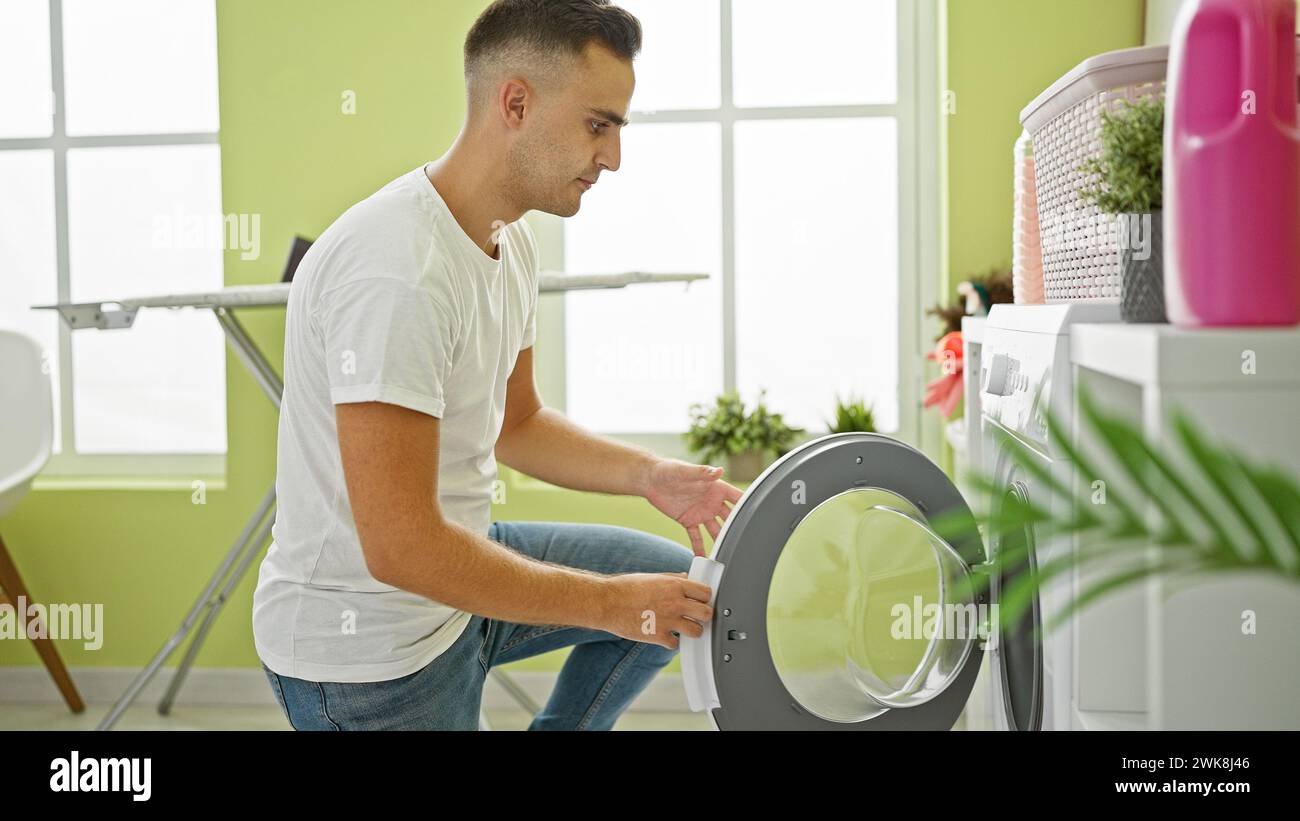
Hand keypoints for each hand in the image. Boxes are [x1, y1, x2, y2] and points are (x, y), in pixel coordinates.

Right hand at [596, 573, 713, 649]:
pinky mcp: (657, 636)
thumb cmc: (625, 588)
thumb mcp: (653, 577)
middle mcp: (675, 603)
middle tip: (696, 616)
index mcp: (675, 585)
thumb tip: (686, 579)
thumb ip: (673, 579)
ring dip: (692, 631)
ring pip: (696, 631)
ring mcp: (667, 621)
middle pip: (706, 613)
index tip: (701, 601)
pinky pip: (676, 645)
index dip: (705, 598)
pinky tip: (666, 636)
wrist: (606, 602)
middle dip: (703, 615)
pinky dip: (672, 642)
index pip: (706, 593)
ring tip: (685, 628)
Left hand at [643, 458, 743, 555]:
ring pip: (715, 529)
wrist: (649, 480)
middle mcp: (711, 501)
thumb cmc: (668, 469)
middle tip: (746, 541)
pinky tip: (704, 558)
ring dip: (721, 540)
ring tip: (728, 554)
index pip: (736, 498)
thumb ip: (702, 472)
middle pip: (729, 517)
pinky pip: (696, 536)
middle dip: (737, 528)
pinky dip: (699, 547)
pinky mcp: (687, 521)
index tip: (758, 517)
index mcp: (715, 488)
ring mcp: (700, 512)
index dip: (747, 506)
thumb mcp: (685, 471)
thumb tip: (720, 470)